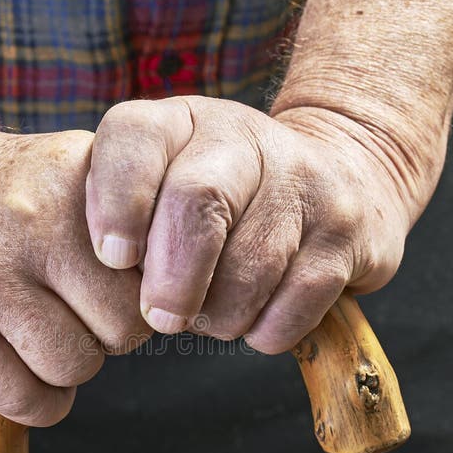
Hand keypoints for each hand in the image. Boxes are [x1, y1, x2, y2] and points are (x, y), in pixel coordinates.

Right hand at [0, 120, 149, 424]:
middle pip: (127, 325)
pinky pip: (29, 399)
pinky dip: (35, 397)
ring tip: (38, 329)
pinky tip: (15, 360)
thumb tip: (192, 299)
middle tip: (75, 312)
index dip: (150, 292)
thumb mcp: (72, 176)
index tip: (125, 290)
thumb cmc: (8, 201)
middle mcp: (31, 219)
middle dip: (111, 332)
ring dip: (68, 364)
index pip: (164, 269)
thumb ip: (135, 219)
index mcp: (79, 178)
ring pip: (77, 364)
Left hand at [86, 96, 413, 352]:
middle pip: (197, 205)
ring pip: (247, 273)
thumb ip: (126, 217)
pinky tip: (259, 314)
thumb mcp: (168, 182)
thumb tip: (106, 281)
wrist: (345, 178)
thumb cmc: (225, 200)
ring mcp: (304, 180)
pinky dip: (263, 331)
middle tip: (162, 317)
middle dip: (171, 281)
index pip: (134, 137)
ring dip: (219, 317)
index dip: (116, 203)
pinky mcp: (347, 231)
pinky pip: (290, 309)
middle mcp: (246, 136)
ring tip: (213, 312)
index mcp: (183, 121)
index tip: (113, 257)